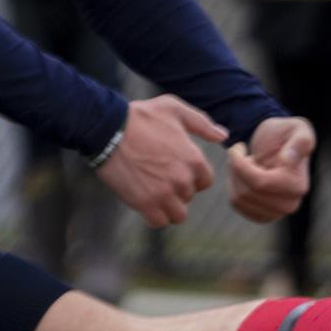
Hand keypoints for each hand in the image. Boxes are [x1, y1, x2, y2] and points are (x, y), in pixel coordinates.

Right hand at [94, 95, 225, 228]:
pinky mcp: (145, 204)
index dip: (191, 176)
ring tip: (153, 190)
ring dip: (168, 206)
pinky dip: (153, 215)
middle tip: (157, 174)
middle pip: (189, 196)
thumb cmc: (140, 117)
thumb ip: (202, 123)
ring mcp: (164, 194)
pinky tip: (144, 200)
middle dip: (177, 188)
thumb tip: (224, 135)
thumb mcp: (174, 109)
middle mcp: (183, 180)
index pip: (205, 181)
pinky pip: (159, 222)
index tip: (174, 167)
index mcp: (194, 160)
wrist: (106, 128)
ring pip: (178, 214)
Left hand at [226, 117, 315, 223]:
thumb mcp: (297, 128)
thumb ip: (300, 141)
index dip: (240, 164)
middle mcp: (290, 204)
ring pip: (239, 199)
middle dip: (237, 169)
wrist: (279, 145)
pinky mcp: (263, 216)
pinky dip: (233, 187)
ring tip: (242, 161)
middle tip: (239, 152)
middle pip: (247, 192)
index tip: (237, 146)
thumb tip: (288, 160)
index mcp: (297, 185)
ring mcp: (277, 213)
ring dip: (234, 176)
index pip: (260, 183)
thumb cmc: (287, 133)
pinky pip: (237, 205)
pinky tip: (241, 174)